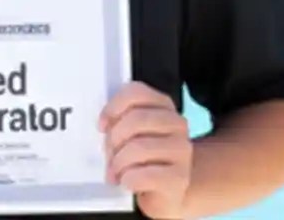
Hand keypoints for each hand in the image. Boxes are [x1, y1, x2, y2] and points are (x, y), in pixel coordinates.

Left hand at [100, 82, 192, 218]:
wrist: (167, 191)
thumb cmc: (143, 159)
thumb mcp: (129, 134)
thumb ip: (118, 123)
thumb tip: (104, 126)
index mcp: (163, 106)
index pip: (136, 92)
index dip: (114, 107)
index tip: (102, 125)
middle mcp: (177, 124)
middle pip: (136, 119)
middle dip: (114, 139)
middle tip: (110, 155)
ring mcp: (182, 150)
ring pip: (139, 147)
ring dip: (119, 163)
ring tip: (117, 171)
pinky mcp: (180, 177)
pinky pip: (145, 175)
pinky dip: (129, 180)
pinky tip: (129, 182)